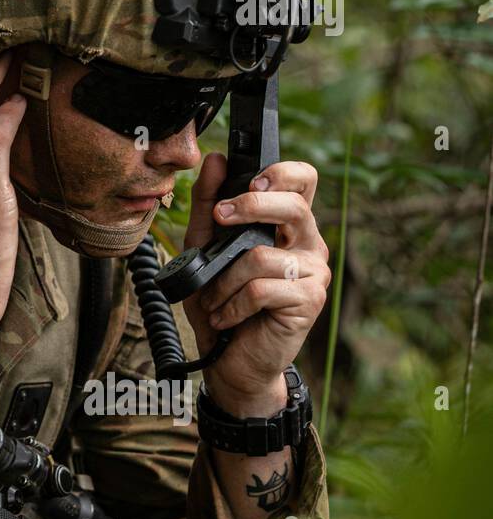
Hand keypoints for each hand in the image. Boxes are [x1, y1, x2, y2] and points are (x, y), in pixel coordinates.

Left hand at [182, 154, 331, 414]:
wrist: (229, 359)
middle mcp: (308, 243)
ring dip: (224, 279)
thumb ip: (208, 204)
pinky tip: (226, 317)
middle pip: (294, 205)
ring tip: (215, 299)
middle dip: (250, 205)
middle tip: (220, 218)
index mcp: (288, 225)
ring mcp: (314, 272)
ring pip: (262, 255)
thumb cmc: (221, 301)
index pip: (304, 179)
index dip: (282, 172)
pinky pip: (262, 289)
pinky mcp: (310, 301)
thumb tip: (215, 160)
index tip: (248, 180)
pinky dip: (232, 304)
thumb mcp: (203, 248)